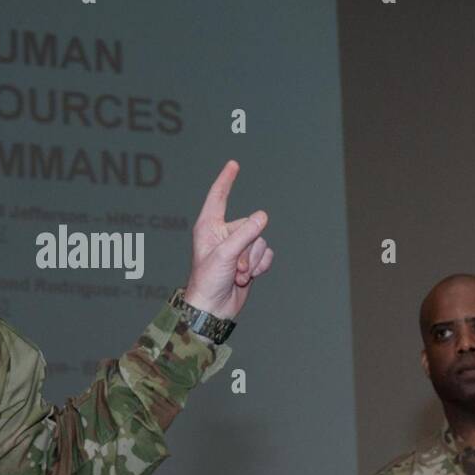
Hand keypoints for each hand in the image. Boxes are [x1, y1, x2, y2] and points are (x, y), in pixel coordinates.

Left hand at [183, 160, 272, 319]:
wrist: (213, 309)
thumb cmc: (208, 281)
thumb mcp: (225, 254)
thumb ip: (245, 233)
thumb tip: (263, 216)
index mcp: (209, 227)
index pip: (218, 197)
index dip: (226, 180)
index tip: (233, 164)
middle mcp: (223, 234)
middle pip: (251, 225)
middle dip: (247, 249)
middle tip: (235, 268)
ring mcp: (237, 248)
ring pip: (260, 242)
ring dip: (253, 261)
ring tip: (238, 276)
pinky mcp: (249, 261)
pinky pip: (266, 255)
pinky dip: (260, 267)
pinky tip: (248, 279)